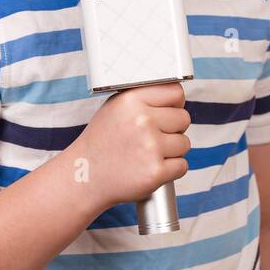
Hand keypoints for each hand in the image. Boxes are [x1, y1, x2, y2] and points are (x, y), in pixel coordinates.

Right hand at [76, 81, 190, 209]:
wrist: (85, 177)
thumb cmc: (103, 143)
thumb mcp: (116, 108)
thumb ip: (144, 99)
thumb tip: (176, 97)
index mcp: (131, 100)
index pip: (175, 92)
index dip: (175, 104)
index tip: (167, 113)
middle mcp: (141, 120)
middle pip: (184, 118)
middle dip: (172, 130)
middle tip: (151, 139)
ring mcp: (150, 147)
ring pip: (184, 143)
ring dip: (171, 151)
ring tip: (147, 154)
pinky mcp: (155, 172)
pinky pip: (182, 166)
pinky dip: (171, 170)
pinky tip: (150, 168)